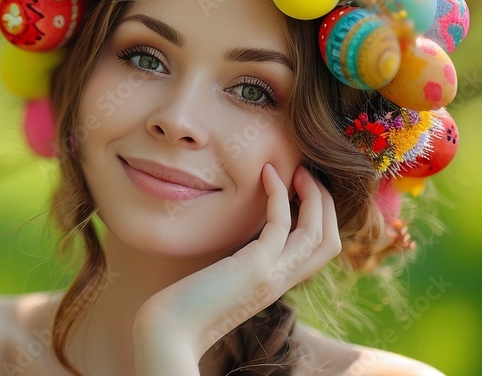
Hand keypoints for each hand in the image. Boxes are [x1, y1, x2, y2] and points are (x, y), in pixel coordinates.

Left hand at [132, 164, 341, 373]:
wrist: (169, 331)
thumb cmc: (184, 304)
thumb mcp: (221, 277)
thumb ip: (238, 261)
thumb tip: (235, 240)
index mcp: (277, 283)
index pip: (320, 251)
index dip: (321, 216)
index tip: (304, 186)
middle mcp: (281, 282)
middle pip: (330, 241)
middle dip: (326, 203)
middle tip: (308, 172)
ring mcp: (272, 277)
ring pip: (318, 234)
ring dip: (314, 196)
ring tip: (300, 169)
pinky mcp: (255, 269)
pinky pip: (281, 224)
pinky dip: (279, 194)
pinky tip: (266, 173)